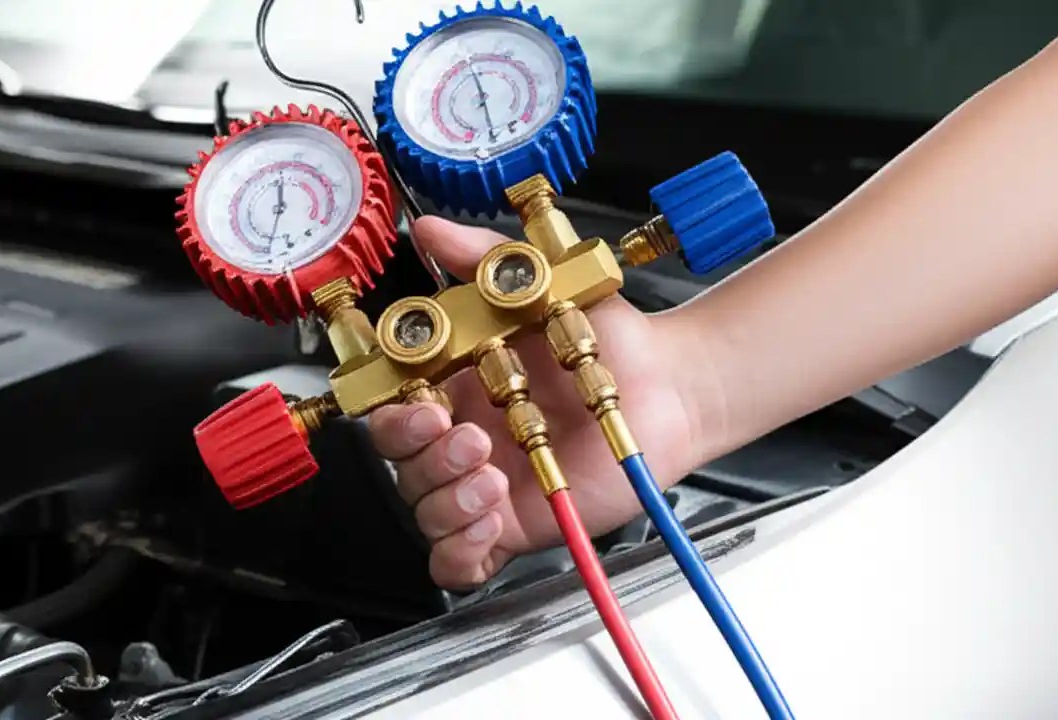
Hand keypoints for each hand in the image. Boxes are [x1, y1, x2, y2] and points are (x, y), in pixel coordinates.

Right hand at [370, 217, 721, 589]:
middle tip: (471, 441)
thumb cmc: (604, 339)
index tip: (423, 406)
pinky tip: (487, 524)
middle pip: (402, 468)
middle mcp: (461, 439)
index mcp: (452, 389)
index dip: (394, 418)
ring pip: (427, 513)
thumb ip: (478, 259)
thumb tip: (428, 230)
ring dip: (448, 501)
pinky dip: (460, 552)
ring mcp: (485, 486)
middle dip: (425, 460)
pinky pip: (461, 560)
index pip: (390, 413)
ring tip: (493, 480)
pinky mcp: (515, 527)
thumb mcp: (536, 285)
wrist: (667, 387)